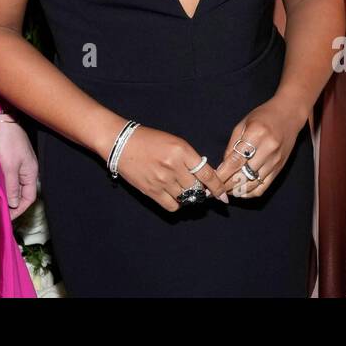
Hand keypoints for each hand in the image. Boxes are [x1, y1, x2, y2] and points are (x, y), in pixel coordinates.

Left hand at [0, 118, 37, 219]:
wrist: (0, 118)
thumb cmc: (8, 140)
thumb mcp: (9, 167)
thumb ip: (12, 187)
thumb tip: (14, 204)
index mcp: (31, 172)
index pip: (28, 198)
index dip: (18, 210)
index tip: (6, 218)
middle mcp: (26, 169)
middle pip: (20, 192)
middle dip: (10, 203)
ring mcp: (18, 163)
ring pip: (12, 184)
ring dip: (4, 192)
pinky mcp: (9, 157)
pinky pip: (6, 175)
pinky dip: (0, 183)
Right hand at [113, 125, 229, 212]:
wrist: (122, 143)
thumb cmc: (150, 140)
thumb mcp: (174, 142)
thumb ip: (190, 159)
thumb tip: (204, 179)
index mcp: (181, 150)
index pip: (207, 174)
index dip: (217, 187)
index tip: (223, 195)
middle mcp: (173, 166)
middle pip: (197, 188)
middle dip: (201, 190)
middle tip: (198, 188)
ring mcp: (162, 180)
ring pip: (186, 197)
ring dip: (187, 196)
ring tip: (180, 187)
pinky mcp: (152, 191)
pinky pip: (172, 205)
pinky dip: (177, 203)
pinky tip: (173, 195)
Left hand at [215, 95, 308, 198]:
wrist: (289, 115)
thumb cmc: (263, 116)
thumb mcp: (243, 124)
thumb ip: (232, 145)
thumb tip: (222, 167)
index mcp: (256, 134)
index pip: (236, 160)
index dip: (222, 173)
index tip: (212, 179)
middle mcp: (268, 149)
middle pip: (243, 174)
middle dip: (226, 184)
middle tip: (215, 188)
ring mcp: (275, 161)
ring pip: (253, 184)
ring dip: (237, 190)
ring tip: (225, 190)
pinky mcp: (279, 169)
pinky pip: (263, 187)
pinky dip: (250, 192)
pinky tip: (240, 191)